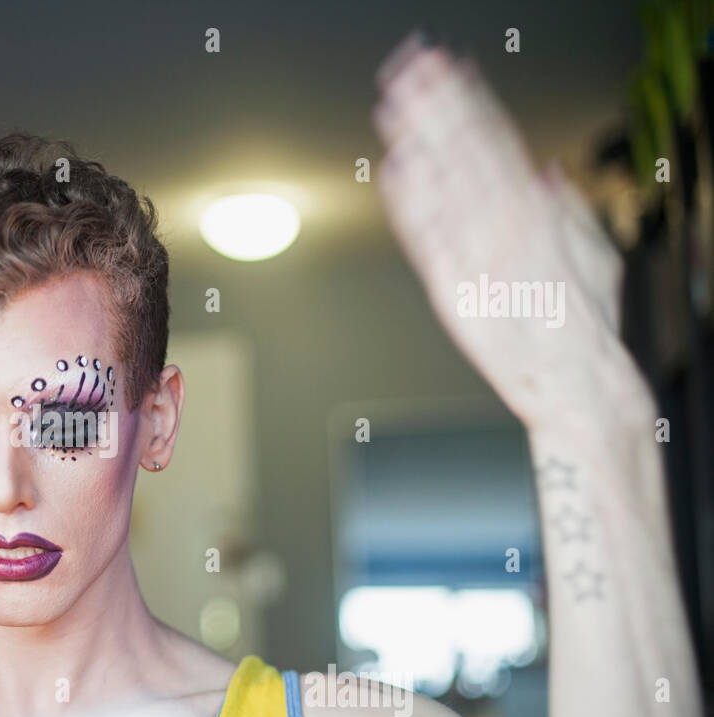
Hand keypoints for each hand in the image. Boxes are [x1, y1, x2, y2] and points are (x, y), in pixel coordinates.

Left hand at [373, 35, 653, 434]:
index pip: (497, 142)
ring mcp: (476, 257)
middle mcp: (505, 228)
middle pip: (466, 153)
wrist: (573, 381)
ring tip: (392, 105)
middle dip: (438, 108)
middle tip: (410, 68)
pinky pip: (428, 241)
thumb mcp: (592, 253)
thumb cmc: (582, 325)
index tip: (449, 72)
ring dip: (417, 142)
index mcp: (538, 214)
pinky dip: (411, 206)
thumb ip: (567, 209)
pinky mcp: (453, 292)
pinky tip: (393, 174)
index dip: (470, 103)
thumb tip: (548, 170)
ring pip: (444, 186)